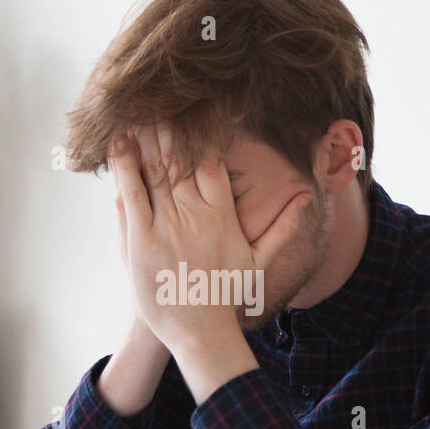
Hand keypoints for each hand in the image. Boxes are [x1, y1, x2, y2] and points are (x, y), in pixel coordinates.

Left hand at [110, 123, 310, 355]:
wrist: (200, 333)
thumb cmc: (228, 297)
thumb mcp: (261, 260)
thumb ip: (284, 227)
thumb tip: (309, 198)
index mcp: (222, 214)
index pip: (211, 161)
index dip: (201, 131)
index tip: (194, 106)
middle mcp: (195, 215)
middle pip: (180, 158)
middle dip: (169, 124)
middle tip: (160, 95)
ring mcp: (166, 226)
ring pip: (155, 169)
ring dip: (146, 135)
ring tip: (138, 108)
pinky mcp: (141, 240)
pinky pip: (132, 193)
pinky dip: (125, 165)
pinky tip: (120, 141)